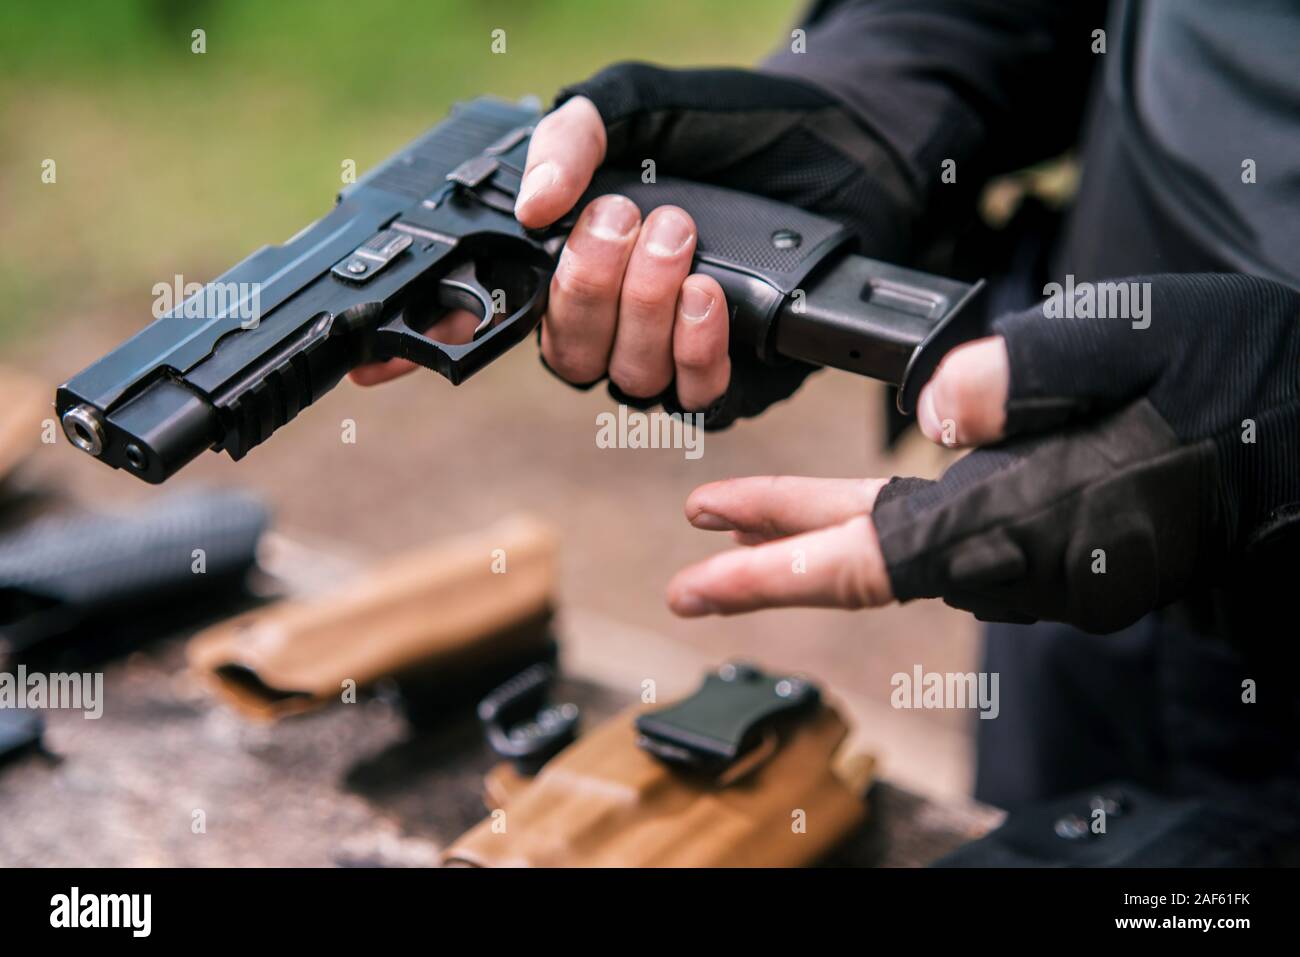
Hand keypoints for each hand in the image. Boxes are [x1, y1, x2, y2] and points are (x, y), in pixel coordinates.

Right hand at [351, 96, 730, 410]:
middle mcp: (612, 321)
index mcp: (569, 263)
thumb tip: (536, 206)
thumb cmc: (731, 128)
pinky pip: (692, 393)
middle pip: (560, 353)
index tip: (376, 366)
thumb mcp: (639, 105)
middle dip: (584, 288)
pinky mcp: (730, 374)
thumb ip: (576, 136)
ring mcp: (668, 353)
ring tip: (678, 233)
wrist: (837, 142)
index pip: (483, 318)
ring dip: (643, 306)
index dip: (426, 348)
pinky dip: (694, 345)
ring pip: (623, 376)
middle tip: (621, 216)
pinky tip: (710, 293)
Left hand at [673, 273, 1299, 633]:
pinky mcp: (1052, 546)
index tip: (699, 568)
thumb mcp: (1137, 342)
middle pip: (868, 568)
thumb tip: (936, 413)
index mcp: (1024, 516)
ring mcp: (1039, 564)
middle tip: (689, 572)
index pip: (872, 560)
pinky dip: (885, 530)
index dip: (778, 566)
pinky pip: (946, 543)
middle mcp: (1022, 559)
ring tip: (745, 517)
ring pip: (903, 552)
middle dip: (772, 564)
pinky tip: (858, 514)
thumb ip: (1030, 374)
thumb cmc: (1235, 387)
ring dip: (822, 535)